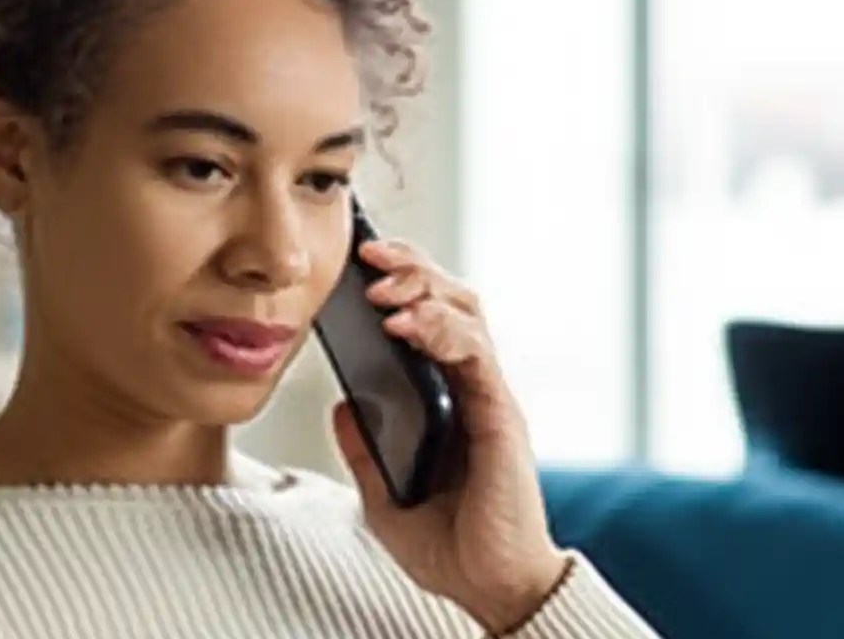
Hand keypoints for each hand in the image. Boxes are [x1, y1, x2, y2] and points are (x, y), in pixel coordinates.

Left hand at [331, 238, 568, 633]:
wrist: (491, 588)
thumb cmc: (450, 546)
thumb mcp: (384, 494)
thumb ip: (365, 450)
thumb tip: (342, 405)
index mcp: (446, 400)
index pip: (429, 319)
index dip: (401, 283)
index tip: (360, 263)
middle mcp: (472, 388)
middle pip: (452, 300)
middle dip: (412, 267)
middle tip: (369, 255)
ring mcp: (489, 397)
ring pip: (468, 314)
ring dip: (423, 290)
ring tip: (382, 288)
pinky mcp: (501, 414)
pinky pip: (475, 354)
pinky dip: (441, 331)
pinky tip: (405, 327)